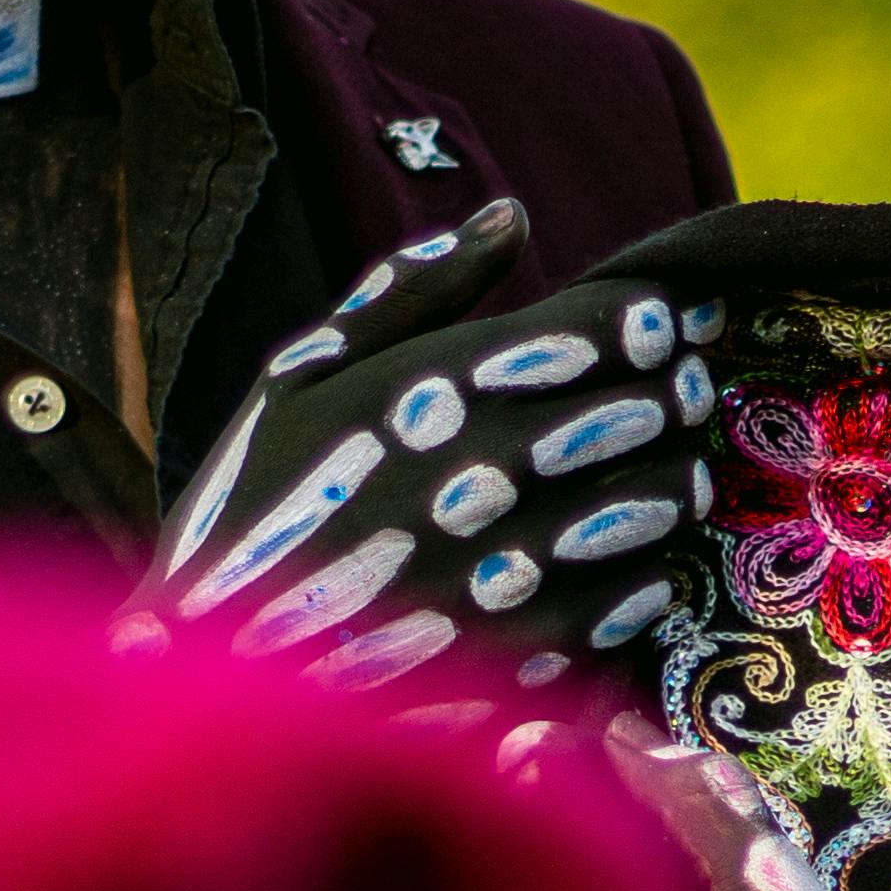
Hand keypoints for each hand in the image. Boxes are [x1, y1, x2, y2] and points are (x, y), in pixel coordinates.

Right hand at [129, 217, 723, 691]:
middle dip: (675, 392)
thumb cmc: (254, 508)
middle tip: (683, 391)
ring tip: (668, 471)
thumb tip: (510, 214)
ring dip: (675, 479)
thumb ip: (411, 290)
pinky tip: (628, 562)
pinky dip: (647, 572)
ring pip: (654, 504)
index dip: (645, 321)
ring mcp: (507, 572)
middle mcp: (476, 476)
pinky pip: (633, 599)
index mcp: (426, 392)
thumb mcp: (301, 377)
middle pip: (639, 409)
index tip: (660, 326)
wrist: (207, 676)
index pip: (591, 331)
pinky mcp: (523, 661)